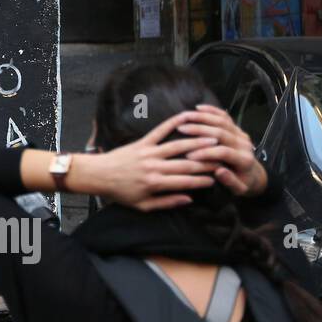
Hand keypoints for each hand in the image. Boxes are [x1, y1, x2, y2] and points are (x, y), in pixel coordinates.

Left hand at [71, 110, 219, 211]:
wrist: (98, 175)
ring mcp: (148, 153)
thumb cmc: (120, 193)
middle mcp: (154, 167)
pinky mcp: (141, 143)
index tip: (218, 178)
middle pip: (186, 163)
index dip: (203, 180)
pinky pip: (159, 131)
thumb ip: (167, 202)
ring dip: (197, 142)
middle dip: (206, 160)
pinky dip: (172, 123)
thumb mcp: (142, 205)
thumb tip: (189, 198)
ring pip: (177, 146)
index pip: (186, 182)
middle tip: (224, 156)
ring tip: (214, 138)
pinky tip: (185, 116)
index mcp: (155, 184)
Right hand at [178, 104, 267, 196]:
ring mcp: (240, 134)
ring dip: (202, 118)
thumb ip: (231, 182)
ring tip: (184, 117)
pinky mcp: (236, 128)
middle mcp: (244, 144)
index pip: (224, 152)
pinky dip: (212, 110)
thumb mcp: (239, 189)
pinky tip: (197, 107)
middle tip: (181, 130)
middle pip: (221, 132)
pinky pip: (224, 116)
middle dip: (200, 130)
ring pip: (222, 121)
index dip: (206, 153)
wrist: (254, 175)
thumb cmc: (243, 183)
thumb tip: (219, 171)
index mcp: (245, 160)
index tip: (188, 155)